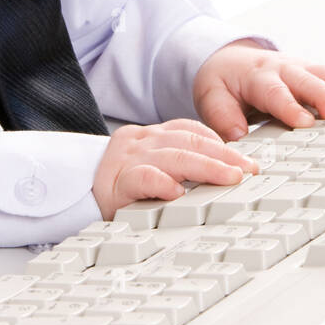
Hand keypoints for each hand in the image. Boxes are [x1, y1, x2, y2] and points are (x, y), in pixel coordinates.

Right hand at [92, 118, 258, 220]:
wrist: (76, 194)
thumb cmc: (121, 186)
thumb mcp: (153, 168)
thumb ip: (181, 164)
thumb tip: (227, 172)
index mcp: (151, 135)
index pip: (190, 130)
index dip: (221, 144)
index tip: (246, 160)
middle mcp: (140, 141)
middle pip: (189, 142)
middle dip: (224, 156)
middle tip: (249, 171)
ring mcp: (127, 160)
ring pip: (173, 157)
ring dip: (206, 167)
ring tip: (230, 179)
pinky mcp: (115, 184)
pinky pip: (142, 178)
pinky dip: (162, 183)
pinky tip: (178, 192)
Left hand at [193, 39, 324, 140]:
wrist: (227, 57)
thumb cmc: (222, 82)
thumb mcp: (211, 97)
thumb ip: (222, 115)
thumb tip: (237, 134)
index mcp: (257, 77)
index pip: (275, 92)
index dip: (290, 107)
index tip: (304, 122)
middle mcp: (282, 69)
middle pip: (307, 80)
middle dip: (324, 97)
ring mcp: (300, 68)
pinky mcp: (312, 70)